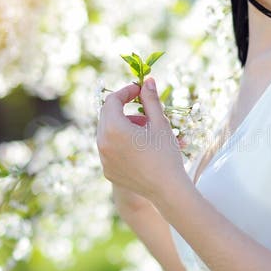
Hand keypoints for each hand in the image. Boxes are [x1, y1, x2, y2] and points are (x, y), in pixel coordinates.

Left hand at [96, 79, 187, 209]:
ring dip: (123, 126)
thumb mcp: (160, 123)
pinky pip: (109, 149)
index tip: (140, 91)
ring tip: (145, 133)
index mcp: (113, 128)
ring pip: (107, 133)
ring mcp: (103, 159)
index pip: (112, 100)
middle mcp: (102, 143)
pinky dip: (120, 143)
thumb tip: (147, 80)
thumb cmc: (166, 154)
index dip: (126, 92)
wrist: (167, 189)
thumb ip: (150, 100)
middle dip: (124, 109)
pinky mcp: (107, 171)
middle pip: (107, 115)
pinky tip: (140, 149)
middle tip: (146, 115)